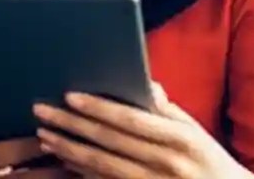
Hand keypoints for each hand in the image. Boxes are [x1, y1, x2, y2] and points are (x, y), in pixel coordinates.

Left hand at [32, 83, 250, 178]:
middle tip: (42, 111)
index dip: (98, 107)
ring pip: (101, 167)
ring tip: (45, 135)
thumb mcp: (197, 133)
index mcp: (181, 139)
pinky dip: (82, 173)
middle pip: (109, 142)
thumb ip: (168, 111)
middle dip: (71, 125)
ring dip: (69, 150)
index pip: (131, 120)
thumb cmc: (211, 164)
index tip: (70, 96)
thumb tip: (146, 84)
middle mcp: (166, 164)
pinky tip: (64, 161)